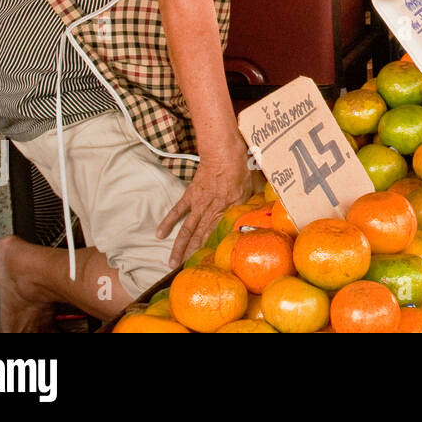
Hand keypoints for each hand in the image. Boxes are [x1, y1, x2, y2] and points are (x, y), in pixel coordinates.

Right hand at [159, 143, 252, 267]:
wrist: (223, 150)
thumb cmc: (242, 166)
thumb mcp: (253, 187)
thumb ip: (253, 202)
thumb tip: (262, 212)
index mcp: (229, 209)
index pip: (220, 234)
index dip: (214, 250)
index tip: (210, 265)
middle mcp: (212, 210)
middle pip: (200, 236)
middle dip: (193, 255)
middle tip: (186, 272)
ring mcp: (199, 203)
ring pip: (187, 229)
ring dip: (179, 247)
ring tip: (172, 263)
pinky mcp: (190, 195)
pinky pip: (178, 210)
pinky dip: (168, 222)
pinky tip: (159, 234)